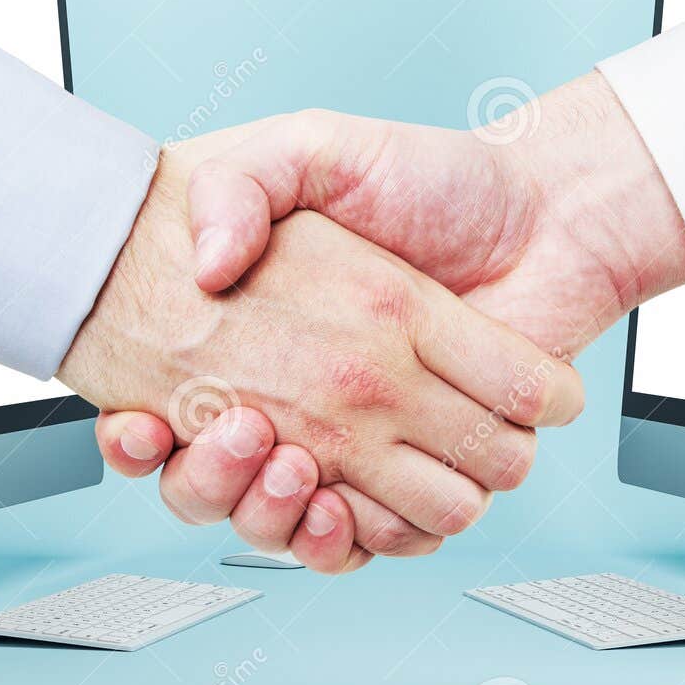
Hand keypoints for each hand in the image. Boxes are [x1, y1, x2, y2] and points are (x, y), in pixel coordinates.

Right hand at [95, 71, 684, 557]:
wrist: (546, 210)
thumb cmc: (435, 176)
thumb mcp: (313, 147)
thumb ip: (241, 184)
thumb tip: (206, 264)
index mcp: (276, 335)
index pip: (171, 416)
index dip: (138, 441)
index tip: (140, 426)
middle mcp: (317, 399)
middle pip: (227, 488)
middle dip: (217, 482)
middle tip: (241, 430)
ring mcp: (374, 440)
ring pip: (297, 525)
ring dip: (282, 513)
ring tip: (289, 462)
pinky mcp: (437, 469)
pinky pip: (382, 537)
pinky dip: (360, 535)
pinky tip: (335, 500)